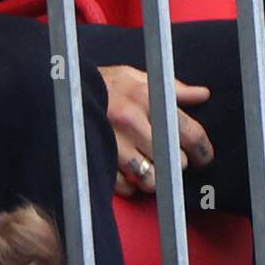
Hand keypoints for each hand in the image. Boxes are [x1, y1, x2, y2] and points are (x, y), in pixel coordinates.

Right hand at [99, 65, 213, 197]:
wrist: (61, 91)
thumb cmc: (103, 84)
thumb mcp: (134, 76)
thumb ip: (171, 87)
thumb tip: (202, 94)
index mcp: (146, 97)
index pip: (190, 133)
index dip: (203, 150)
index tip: (204, 156)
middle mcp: (132, 121)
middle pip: (175, 161)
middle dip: (175, 161)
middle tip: (169, 156)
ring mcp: (114, 144)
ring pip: (152, 179)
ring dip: (155, 177)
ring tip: (150, 166)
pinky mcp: (99, 161)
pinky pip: (126, 188)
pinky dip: (131, 185)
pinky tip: (129, 172)